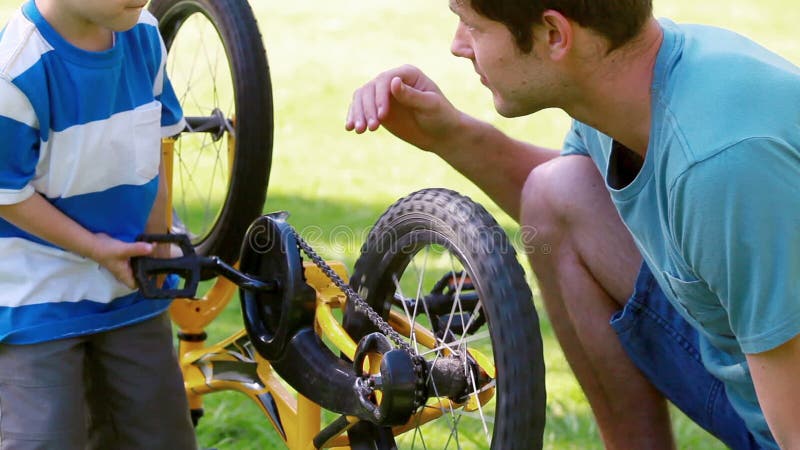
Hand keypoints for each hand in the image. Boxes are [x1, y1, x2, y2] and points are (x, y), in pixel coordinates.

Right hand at [88, 233, 153, 288]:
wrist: (93, 242)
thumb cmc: (106, 251)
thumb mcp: (124, 250)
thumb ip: (137, 249)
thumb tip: (152, 248)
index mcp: (124, 275)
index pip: (135, 285)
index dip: (144, 284)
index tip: (155, 276)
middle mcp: (125, 271)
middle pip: (138, 275)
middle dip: (148, 270)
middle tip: (159, 262)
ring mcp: (124, 264)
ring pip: (137, 265)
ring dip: (145, 260)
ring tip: (157, 253)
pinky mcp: (123, 257)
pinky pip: (135, 257)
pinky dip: (141, 254)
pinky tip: (148, 247)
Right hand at [346, 65, 462, 152]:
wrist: (441, 134)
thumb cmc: (441, 116)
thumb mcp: (430, 106)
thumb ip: (411, 95)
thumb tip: (392, 82)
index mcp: (407, 74)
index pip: (384, 80)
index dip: (379, 97)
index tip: (382, 117)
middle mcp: (392, 81)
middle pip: (369, 89)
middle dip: (367, 108)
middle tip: (371, 128)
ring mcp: (383, 95)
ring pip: (361, 98)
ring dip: (358, 114)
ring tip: (359, 131)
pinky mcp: (378, 108)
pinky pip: (360, 109)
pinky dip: (354, 117)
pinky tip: (350, 128)